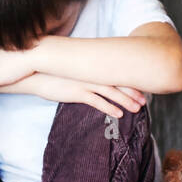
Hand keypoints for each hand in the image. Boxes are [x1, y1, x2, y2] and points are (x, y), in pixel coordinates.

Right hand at [26, 75, 146, 116]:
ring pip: (111, 92)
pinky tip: (119, 114)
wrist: (36, 73)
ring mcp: (85, 82)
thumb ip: (84, 73)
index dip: (129, 81)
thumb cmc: (54, 73)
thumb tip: (94, 78)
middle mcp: (91, 73)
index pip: (115, 73)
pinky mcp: (77, 92)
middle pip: (118, 81)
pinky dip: (110, 107)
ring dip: (126, 100)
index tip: (140, 88)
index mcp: (91, 67)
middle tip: (145, 100)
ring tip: (138, 108)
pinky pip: (97, 101)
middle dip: (133, 91)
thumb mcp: (72, 71)